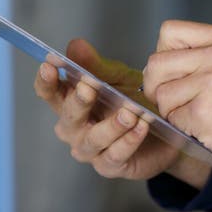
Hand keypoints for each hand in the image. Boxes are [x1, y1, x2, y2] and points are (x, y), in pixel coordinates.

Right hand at [34, 38, 207, 185]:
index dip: (46, 80)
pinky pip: (116, 155)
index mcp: (70, 102)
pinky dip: (129, 141)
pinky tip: (141, 127)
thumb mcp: (116, 77)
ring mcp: (91, 150)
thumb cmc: (132, 97)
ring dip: (111, 125)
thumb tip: (74, 45)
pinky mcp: (112, 166)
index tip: (49, 65)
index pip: (50, 93)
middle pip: (68, 117)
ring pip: (93, 139)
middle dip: (78, 101)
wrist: (165, 126)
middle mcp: (75, 129)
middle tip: (88, 86)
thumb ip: (95, 65)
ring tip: (129, 112)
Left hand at [142, 21, 211, 190]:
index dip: (164, 54)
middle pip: (156, 62)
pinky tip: (206, 127)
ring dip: (171, 110)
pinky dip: (183, 127)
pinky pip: (171, 118)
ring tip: (198, 114)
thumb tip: (159, 63)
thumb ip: (202, 55)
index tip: (175, 72)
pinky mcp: (203, 112)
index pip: (169, 31)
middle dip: (157, 86)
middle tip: (176, 100)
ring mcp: (210, 82)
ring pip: (160, 93)